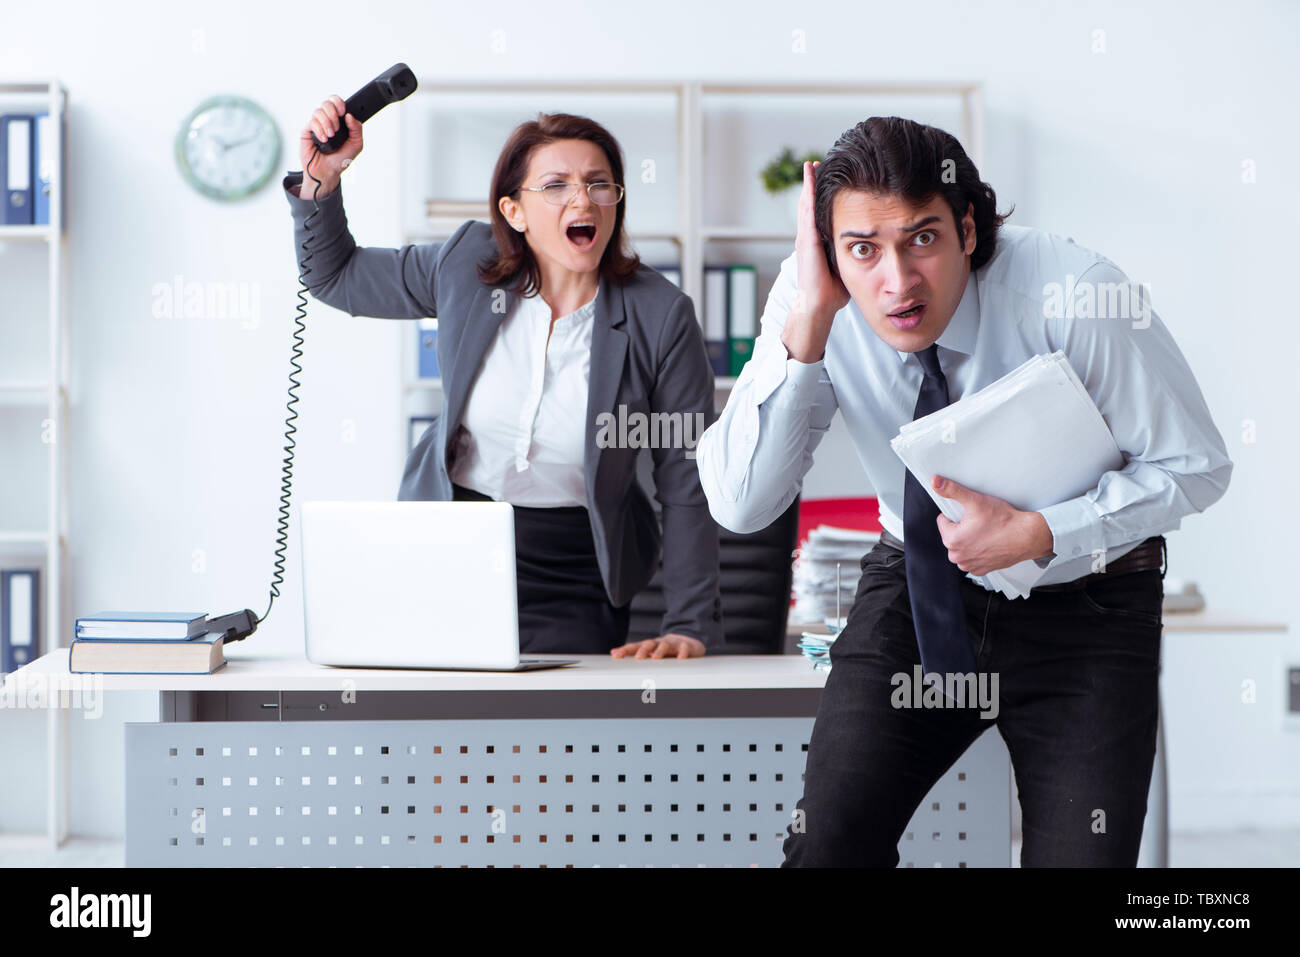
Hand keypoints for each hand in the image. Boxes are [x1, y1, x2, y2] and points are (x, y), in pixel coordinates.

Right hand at [297, 95, 363, 198]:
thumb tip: (350, 116)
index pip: (336, 102)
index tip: (343, 111)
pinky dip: (319, 130)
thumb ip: (357, 129)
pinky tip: (323, 139)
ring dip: (327, 123)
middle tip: (336, 128)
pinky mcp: (307, 131)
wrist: (329, 171)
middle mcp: (326, 120)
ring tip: (331, 136)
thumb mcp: (356, 144)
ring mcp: (316, 125)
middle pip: (326, 103)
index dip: (338, 102)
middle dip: (333, 114)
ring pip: (318, 111)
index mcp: (338, 120)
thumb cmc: (341, 159)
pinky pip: (311, 122)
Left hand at [610, 633, 705, 658]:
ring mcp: (672, 644)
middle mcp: (659, 643)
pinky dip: (682, 652)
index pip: (635, 646)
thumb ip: (634, 653)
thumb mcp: (650, 652)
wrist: (687, 642)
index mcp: (649, 646)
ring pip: (665, 645)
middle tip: (638, 657)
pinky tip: (680, 657)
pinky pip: (684, 648)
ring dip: (660, 651)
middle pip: (649, 644)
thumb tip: (614, 652)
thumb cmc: (665, 650)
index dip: (625, 650)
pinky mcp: (685, 646)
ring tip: (656, 658)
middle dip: (643, 650)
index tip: (616, 655)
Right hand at [781, 160, 850, 362]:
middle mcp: (809, 237)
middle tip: (817, 164)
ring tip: (811, 165)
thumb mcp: (846, 265)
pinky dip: (808, 193)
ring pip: (807, 203)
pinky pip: (807, 211)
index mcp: (818, 242)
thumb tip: (873, 247)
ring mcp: (805, 237)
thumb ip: (854, 253)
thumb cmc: (833, 291)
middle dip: (814, 184)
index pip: (820, 213)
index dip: (822, 197)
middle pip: (811, 204)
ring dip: (809, 183)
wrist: (819, 305)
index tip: (830, 181)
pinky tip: (810, 179)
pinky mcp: (806, 239)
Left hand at [932, 475, 1054, 575]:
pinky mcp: (981, 569)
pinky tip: (990, 542)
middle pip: (952, 534)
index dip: (957, 513)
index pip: (943, 520)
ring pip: (962, 546)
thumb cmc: (1004, 522)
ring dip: (970, 539)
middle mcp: (958, 556)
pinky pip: (973, 557)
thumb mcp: (975, 501)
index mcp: (952, 540)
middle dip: (962, 527)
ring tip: (986, 532)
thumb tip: (936, 482)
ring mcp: (970, 565)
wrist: (1027, 537)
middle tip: (980, 522)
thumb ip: (953, 491)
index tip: (971, 514)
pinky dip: (979, 550)